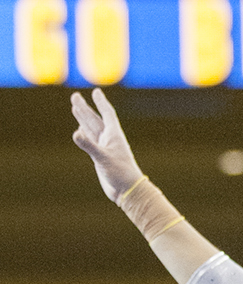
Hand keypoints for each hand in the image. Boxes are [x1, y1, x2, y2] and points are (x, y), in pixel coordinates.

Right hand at [70, 87, 142, 201]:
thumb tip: (75, 134)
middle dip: (85, 108)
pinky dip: (85, 134)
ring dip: (83, 118)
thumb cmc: (120, 174)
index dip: (101, 102)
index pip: (107, 114)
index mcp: (114, 135)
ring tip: (75, 106)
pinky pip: (91, 141)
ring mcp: (104, 148)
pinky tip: (80, 129)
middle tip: (75, 96)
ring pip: (91, 129)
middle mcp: (109, 139)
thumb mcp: (103, 159)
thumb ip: (89, 145)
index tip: (96, 91)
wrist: (127, 191)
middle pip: (95, 119)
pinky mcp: (100, 158)